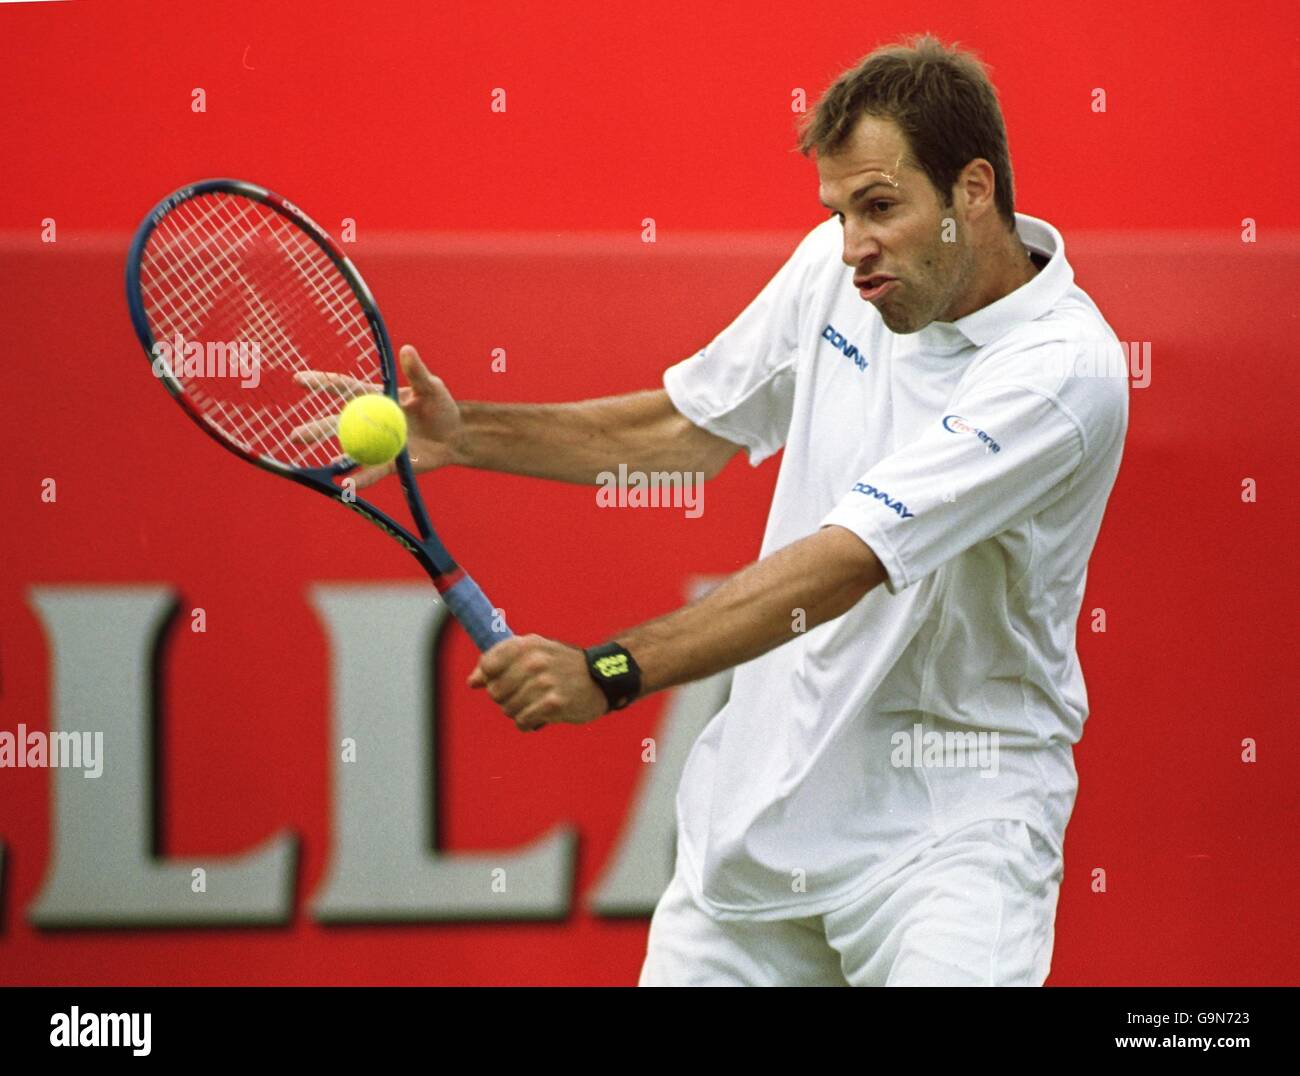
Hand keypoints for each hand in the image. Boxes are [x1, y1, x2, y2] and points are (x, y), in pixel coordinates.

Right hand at [290, 344, 462, 488]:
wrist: (456, 435)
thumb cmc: (441, 406)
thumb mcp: (431, 387)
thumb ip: (417, 372)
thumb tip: (407, 350)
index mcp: (376, 397)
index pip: (345, 389)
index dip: (322, 384)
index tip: (299, 380)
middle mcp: (371, 421)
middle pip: (339, 424)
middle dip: (317, 429)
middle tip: (295, 436)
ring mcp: (379, 442)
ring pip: (351, 448)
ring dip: (333, 456)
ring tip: (312, 464)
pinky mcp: (391, 461)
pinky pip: (373, 470)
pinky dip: (361, 478)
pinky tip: (347, 484)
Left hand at [468, 635, 607, 731]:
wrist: (600, 679)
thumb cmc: (560, 667)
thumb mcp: (532, 655)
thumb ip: (500, 664)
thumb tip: (472, 682)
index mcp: (526, 644)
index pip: (488, 664)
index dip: (491, 677)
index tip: (505, 678)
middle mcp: (534, 661)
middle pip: (495, 692)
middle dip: (506, 698)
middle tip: (526, 693)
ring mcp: (544, 682)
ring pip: (507, 709)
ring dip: (519, 711)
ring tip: (537, 703)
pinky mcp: (553, 703)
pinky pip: (522, 722)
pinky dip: (528, 723)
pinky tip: (541, 715)